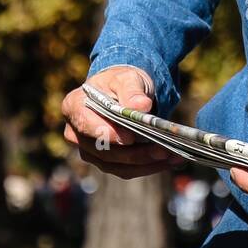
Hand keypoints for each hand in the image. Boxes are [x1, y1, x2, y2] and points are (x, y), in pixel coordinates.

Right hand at [61, 64, 174, 179]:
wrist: (124, 92)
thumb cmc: (121, 82)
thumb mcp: (127, 78)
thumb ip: (132, 90)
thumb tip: (141, 106)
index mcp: (74, 106)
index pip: (85, 124)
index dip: (105, 133)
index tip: (129, 138)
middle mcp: (76, 132)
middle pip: (103, 149)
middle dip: (135, 152)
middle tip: (163, 150)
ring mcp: (89, 150)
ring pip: (116, 164)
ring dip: (146, 163)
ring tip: (173, 156)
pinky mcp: (105, 161)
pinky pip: (125, 169)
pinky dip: (149, 166)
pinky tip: (171, 160)